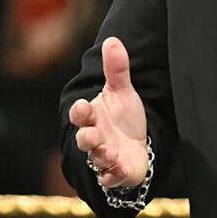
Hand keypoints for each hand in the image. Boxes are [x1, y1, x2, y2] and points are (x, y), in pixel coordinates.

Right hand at [69, 36, 149, 188]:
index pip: (80, 114)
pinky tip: (120, 169)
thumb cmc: (123, 118)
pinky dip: (113, 175)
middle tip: (92, 134)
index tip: (83, 107)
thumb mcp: (122, 92)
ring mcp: (104, 156)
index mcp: (93, 117)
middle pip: (84, 139)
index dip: (79, 111)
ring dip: (102, 155)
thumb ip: (117, 69)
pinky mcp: (116, 173)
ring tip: (111, 151)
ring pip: (96, 158)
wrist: (136, 145)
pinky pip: (111, 177)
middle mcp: (95, 137)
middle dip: (87, 137)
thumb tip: (112, 40)